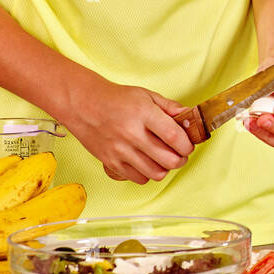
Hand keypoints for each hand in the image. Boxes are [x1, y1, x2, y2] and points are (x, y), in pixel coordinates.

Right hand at [59, 77, 193, 184]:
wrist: (83, 105)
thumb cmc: (115, 99)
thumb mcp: (146, 95)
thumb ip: (170, 107)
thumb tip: (189, 116)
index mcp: (144, 114)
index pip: (175, 136)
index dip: (187, 145)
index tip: (189, 145)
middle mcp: (132, 134)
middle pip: (168, 159)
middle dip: (181, 159)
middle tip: (181, 154)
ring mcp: (120, 150)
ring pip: (155, 173)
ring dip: (166, 169)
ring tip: (165, 159)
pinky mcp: (111, 162)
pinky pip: (138, 178)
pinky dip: (147, 174)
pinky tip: (147, 163)